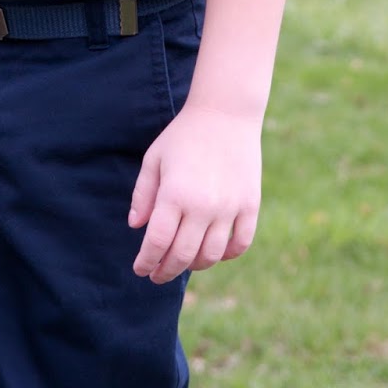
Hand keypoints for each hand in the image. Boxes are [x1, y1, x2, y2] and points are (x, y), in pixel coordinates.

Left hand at [129, 102, 261, 284]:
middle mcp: (203, 205)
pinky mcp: (250, 205)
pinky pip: (241, 243)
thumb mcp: (154, 159)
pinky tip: (214, 252)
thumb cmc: (184, 135)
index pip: (157, 242)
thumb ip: (143, 194)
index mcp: (175, 193)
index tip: (140, 269)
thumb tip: (136, 227)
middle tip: (157, 274)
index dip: (146, 261)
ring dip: (194, 265)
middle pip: (183, 255)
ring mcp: (230, 207)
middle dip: (166, 270)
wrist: (225, 113)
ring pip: (212, 255)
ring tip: (183, 262)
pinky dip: (227, 255)